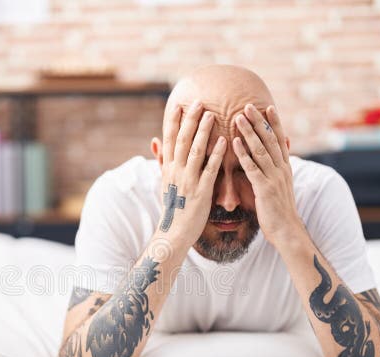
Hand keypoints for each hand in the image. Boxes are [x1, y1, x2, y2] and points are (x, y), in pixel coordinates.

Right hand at [159, 99, 225, 247]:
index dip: (173, 121)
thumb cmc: (173, 206)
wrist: (175, 231)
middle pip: (182, 140)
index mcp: (168, 168)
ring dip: (203, 132)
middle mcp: (176, 171)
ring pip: (195, 151)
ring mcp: (188, 181)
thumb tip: (155, 139)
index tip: (178, 103)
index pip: (169, 139)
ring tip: (211, 114)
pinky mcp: (201, 191)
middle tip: (198, 102)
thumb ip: (162, 159)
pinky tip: (225, 141)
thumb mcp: (164, 181)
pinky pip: (210, 169)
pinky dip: (217, 154)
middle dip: (190, 120)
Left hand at [232, 104, 303, 247]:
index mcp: (285, 167)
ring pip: (261, 150)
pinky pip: (252, 167)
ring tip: (238, 117)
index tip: (267, 107)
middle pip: (270, 140)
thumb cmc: (279, 210)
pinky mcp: (265, 188)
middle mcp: (282, 169)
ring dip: (249, 132)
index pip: (280, 139)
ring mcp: (274, 178)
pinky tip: (235, 142)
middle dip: (259, 121)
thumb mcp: (281, 186)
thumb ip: (278, 169)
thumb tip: (279, 157)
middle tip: (248, 105)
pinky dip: (244, 153)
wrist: (287, 231)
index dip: (274, 123)